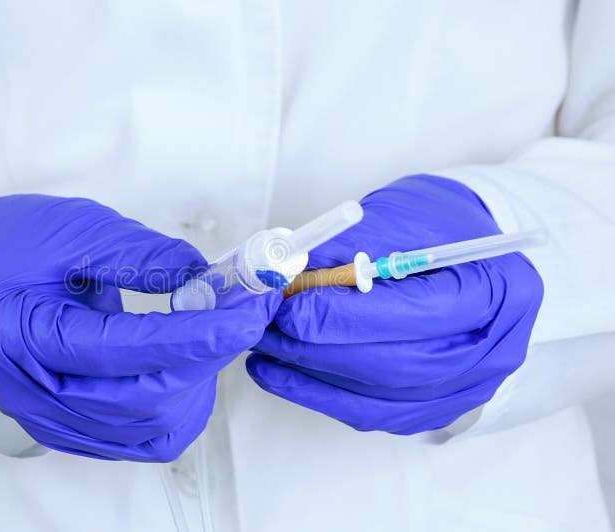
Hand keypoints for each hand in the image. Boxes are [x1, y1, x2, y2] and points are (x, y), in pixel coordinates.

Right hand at [0, 194, 277, 460]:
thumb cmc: (12, 245)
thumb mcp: (74, 228)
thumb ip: (140, 254)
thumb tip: (206, 280)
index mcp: (21, 333)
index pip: (124, 350)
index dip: (194, 336)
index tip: (245, 313)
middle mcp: (30, 391)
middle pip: (141, 399)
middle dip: (206, 359)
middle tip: (243, 317)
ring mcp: (47, 420)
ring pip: (146, 429)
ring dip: (196, 386)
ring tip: (211, 339)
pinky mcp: (66, 430)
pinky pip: (136, 442)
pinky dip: (175, 412)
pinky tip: (186, 374)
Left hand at [248, 175, 542, 433]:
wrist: (465, 257)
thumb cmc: (437, 227)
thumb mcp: (401, 216)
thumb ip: (351, 246)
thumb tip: (286, 275)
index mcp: (499, 293)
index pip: (419, 316)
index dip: (347, 317)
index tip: (291, 306)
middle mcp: (492, 353)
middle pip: (396, 367)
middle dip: (319, 349)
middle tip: (266, 326)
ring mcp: (465, 391)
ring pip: (376, 397)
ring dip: (309, 372)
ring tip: (262, 344)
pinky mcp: (431, 409)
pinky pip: (367, 412)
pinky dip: (316, 392)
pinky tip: (276, 370)